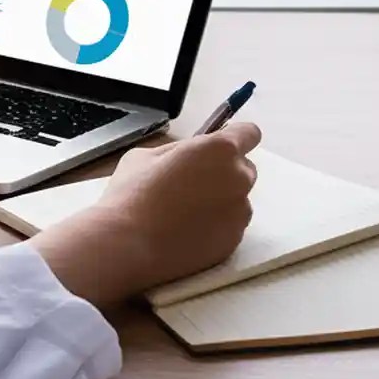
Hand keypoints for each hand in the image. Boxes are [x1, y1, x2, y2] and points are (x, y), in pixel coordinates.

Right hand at [28, 123, 261, 309]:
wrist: (129, 245)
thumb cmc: (132, 193)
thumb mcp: (146, 155)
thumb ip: (178, 150)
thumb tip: (190, 155)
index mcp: (220, 150)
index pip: (249, 133)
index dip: (233, 137)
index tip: (215, 148)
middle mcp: (240, 178)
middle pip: (244, 167)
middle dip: (224, 170)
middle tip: (190, 182)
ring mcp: (240, 212)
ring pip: (237, 198)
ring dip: (220, 199)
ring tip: (185, 212)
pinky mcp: (235, 240)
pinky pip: (230, 224)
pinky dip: (215, 225)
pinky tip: (186, 231)